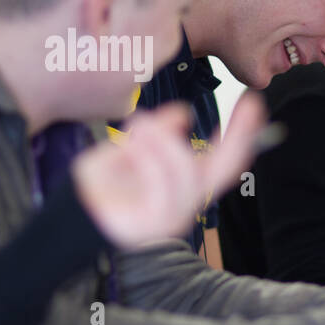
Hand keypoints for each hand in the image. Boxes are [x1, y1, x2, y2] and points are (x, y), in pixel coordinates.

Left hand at [72, 92, 266, 250]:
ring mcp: (172, 216)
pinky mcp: (153, 223)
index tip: (251, 101)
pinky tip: (128, 147)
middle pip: (226, 169)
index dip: (243, 132)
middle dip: (240, 134)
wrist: (73, 213)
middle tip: (248, 103)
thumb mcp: (132, 148)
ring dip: (164, 139)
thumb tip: (184, 114)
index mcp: (185, 184)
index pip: (225, 159)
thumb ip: (159, 131)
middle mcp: (186, 201)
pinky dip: (146, 158)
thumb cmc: (103, 184)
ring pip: (188, 169)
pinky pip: (161, 183)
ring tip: (139, 124)